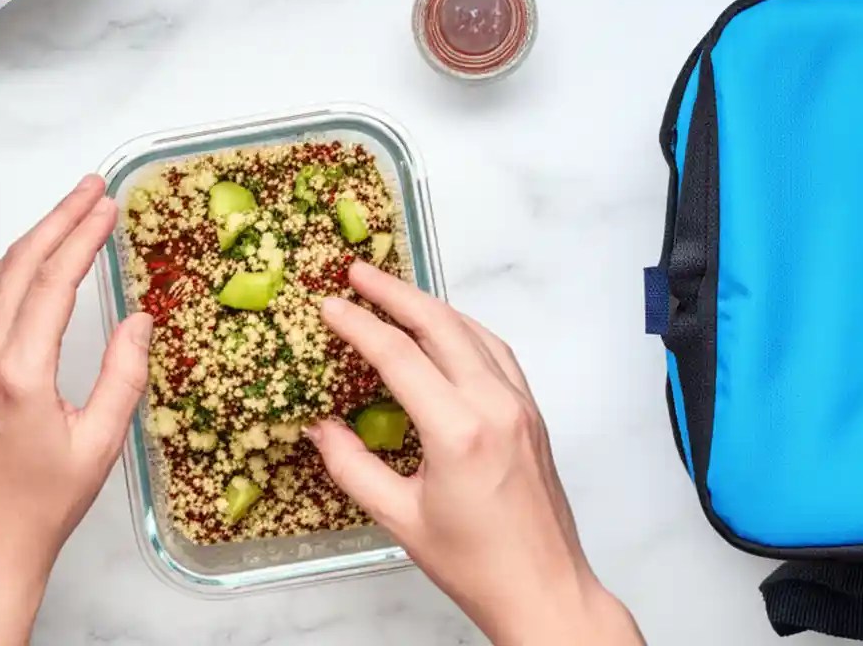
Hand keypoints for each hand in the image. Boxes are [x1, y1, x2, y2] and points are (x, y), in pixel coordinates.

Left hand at [0, 174, 153, 645]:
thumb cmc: (41, 506)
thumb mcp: (99, 444)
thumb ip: (122, 375)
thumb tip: (138, 321)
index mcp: (19, 370)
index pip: (52, 280)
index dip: (82, 236)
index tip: (107, 205)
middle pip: (19, 264)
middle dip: (57, 219)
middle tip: (91, 188)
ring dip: (33, 238)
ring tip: (68, 212)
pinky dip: (12, 268)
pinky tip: (32, 262)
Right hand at [306, 261, 641, 645]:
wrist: (543, 589)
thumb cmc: (475, 564)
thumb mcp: (398, 518)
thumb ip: (351, 466)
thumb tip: (319, 427)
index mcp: (458, 431)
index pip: (399, 356)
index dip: (360, 325)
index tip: (331, 305)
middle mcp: (495, 407)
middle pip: (440, 325)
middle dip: (395, 293)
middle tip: (358, 273)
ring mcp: (520, 406)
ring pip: (473, 331)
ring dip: (431, 305)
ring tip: (394, 291)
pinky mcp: (532, 414)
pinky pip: (497, 353)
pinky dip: (464, 329)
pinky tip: (444, 329)